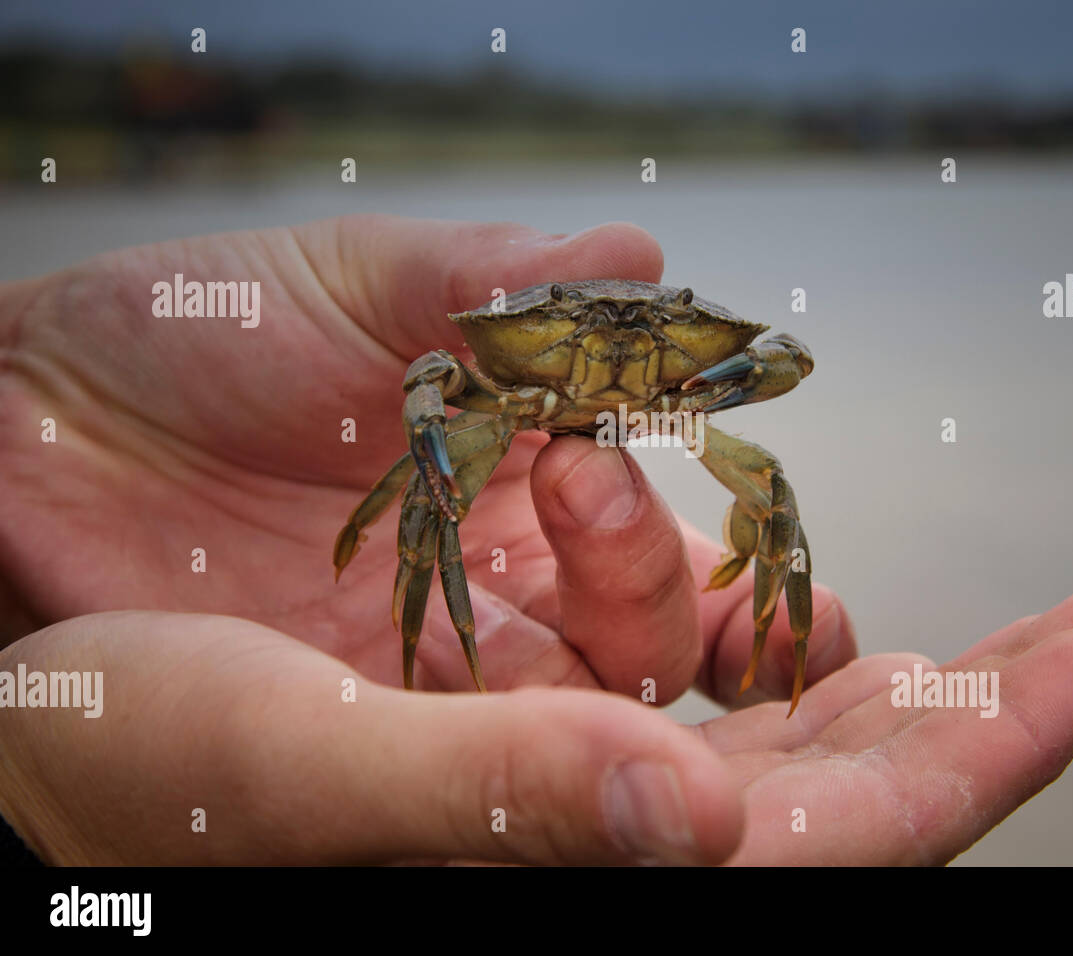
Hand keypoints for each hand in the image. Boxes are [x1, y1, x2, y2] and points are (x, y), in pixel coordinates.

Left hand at [0, 216, 855, 701]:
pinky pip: (468, 761)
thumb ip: (501, 280)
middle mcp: (502, 573)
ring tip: (584, 571)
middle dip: (649, 573)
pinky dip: (527, 755)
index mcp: (527, 463)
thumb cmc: (203, 331)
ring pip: (574, 703)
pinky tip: (551, 731)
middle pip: (638, 626)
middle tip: (579, 473)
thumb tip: (641, 257)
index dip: (698, 516)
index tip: (681, 460)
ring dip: (611, 664)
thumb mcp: (361, 281)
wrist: (41, 413)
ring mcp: (434, 656)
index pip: (653, 513)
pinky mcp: (358, 722)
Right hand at [0, 588, 1072, 864]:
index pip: (845, 836)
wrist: (34, 654)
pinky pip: (661, 652)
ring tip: (824, 573)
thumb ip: (495, 797)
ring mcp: (564, 762)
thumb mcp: (288, 766)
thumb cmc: (116, 756)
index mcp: (569, 866)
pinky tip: (718, 563)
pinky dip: (707, 593)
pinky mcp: (514, 697)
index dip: (988, 747)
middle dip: (975, 697)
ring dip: (813, 631)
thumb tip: (700, 814)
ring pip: (759, 711)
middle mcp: (591, 827)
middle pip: (844, 780)